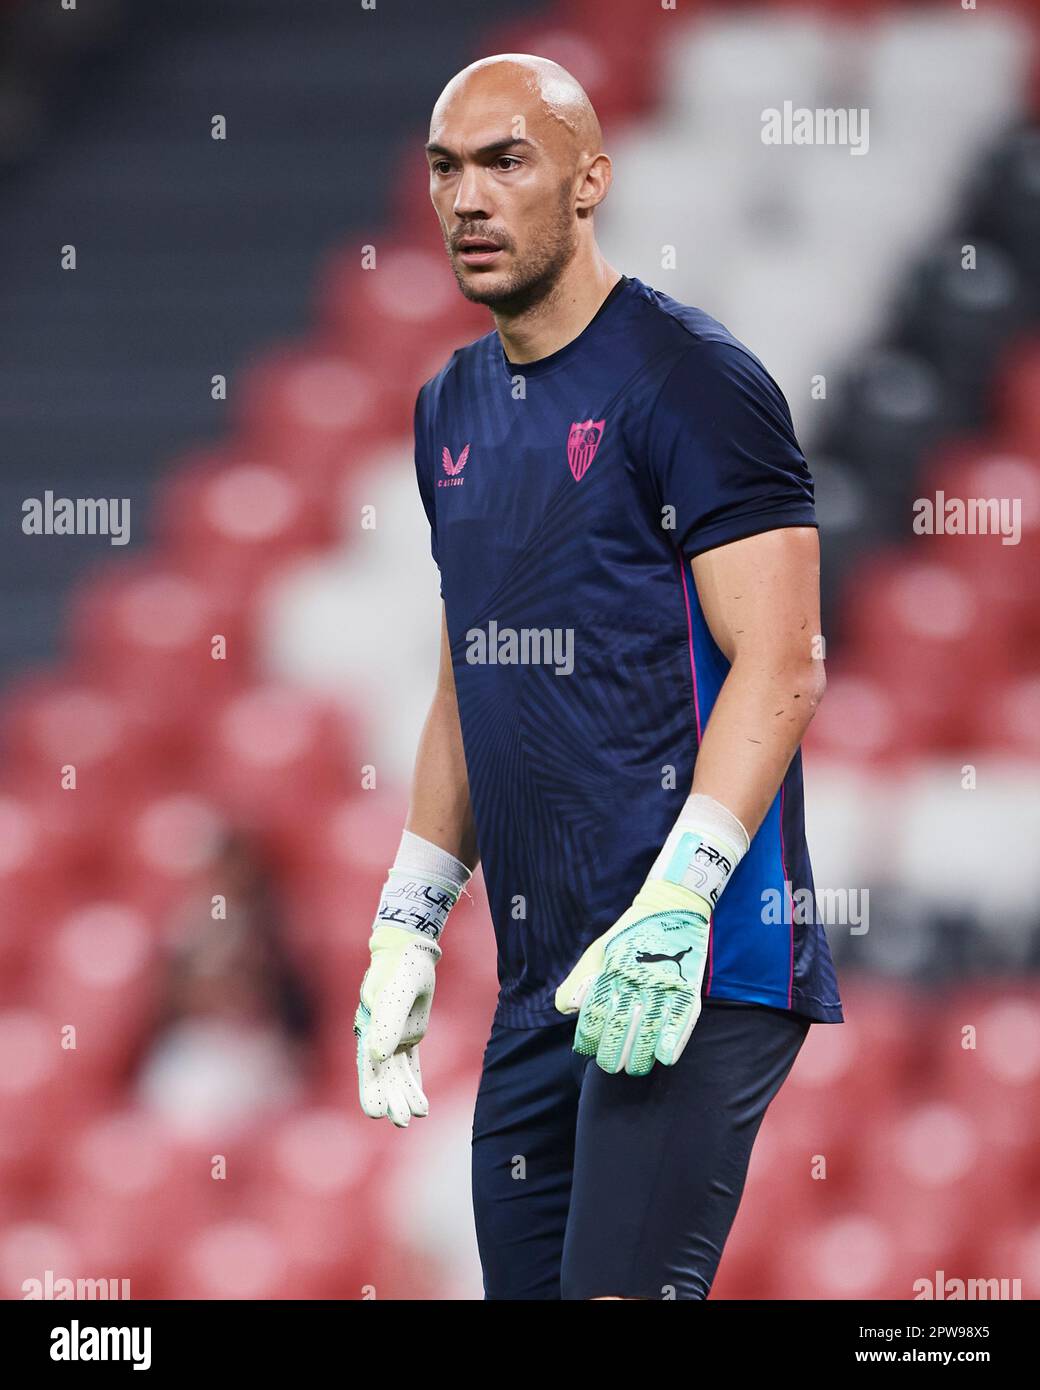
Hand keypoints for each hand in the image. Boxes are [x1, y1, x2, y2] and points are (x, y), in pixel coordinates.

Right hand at [354, 924, 440, 1125]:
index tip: (376, 1113)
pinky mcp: (409, 1034)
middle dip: (390, 1098)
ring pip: (397, 1073)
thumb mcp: (397, 993)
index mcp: (368, 1028)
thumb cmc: (401, 969)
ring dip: (404, 1094)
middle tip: (399, 1122)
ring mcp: (393, 1036)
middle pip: (382, 1074)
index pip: (368, 1065)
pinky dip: (414, 1083)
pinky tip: (420, 1104)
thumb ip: (388, 1023)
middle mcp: (377, 1036)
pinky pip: (410, 1064)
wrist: (411, 951)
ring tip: (415, 1116)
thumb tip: (377, 1056)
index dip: (371, 1089)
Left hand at [555, 882, 710, 1076]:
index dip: (590, 1036)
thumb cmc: (629, 933)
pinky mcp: (686, 986)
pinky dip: (673, 1041)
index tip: (588, 1049)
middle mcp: (635, 979)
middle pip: (621, 1026)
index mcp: (611, 971)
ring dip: (641, 1054)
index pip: (595, 1013)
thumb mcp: (598, 951)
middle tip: (611, 1066)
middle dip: (614, 1053)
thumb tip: (566, 1008)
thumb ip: (579, 980)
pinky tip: (665, 1057)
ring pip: (649, 1029)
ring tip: (635, 1068)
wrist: (671, 906)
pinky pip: (681, 1019)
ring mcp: (663, 984)